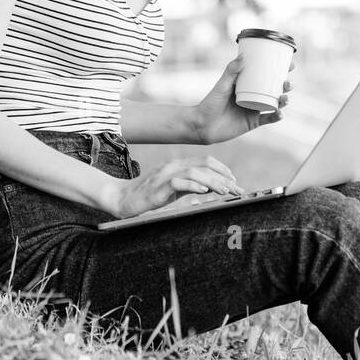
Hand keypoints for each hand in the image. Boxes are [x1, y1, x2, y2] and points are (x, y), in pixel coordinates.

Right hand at [109, 155, 245, 219]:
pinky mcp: (158, 187)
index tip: (235, 182)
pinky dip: (193, 185)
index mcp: (179, 165)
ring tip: (225, 190)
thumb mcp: (175, 189)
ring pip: (194, 171)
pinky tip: (203, 190)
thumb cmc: (150, 195)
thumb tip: (211, 187)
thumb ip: (192, 185)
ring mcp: (165, 175)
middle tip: (237, 189)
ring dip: (213, 181)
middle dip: (224, 177)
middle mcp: (174, 166)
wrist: (123, 198)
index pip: (206, 161)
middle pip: (204, 165)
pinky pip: (178, 182)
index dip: (223, 170)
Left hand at [193, 54, 293, 144]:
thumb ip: (231, 71)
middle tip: (287, 82)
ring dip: (283, 100)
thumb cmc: (210, 103)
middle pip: (274, 89)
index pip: (267, 75)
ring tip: (284, 97)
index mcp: (247, 85)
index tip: (289, 64)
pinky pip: (268, 119)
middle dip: (285, 85)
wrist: (202, 126)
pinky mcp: (253, 123)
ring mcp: (254, 110)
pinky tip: (280, 113)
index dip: (279, 70)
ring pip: (274, 103)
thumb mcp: (222, 85)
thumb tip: (243, 56)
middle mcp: (253, 96)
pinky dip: (276, 116)